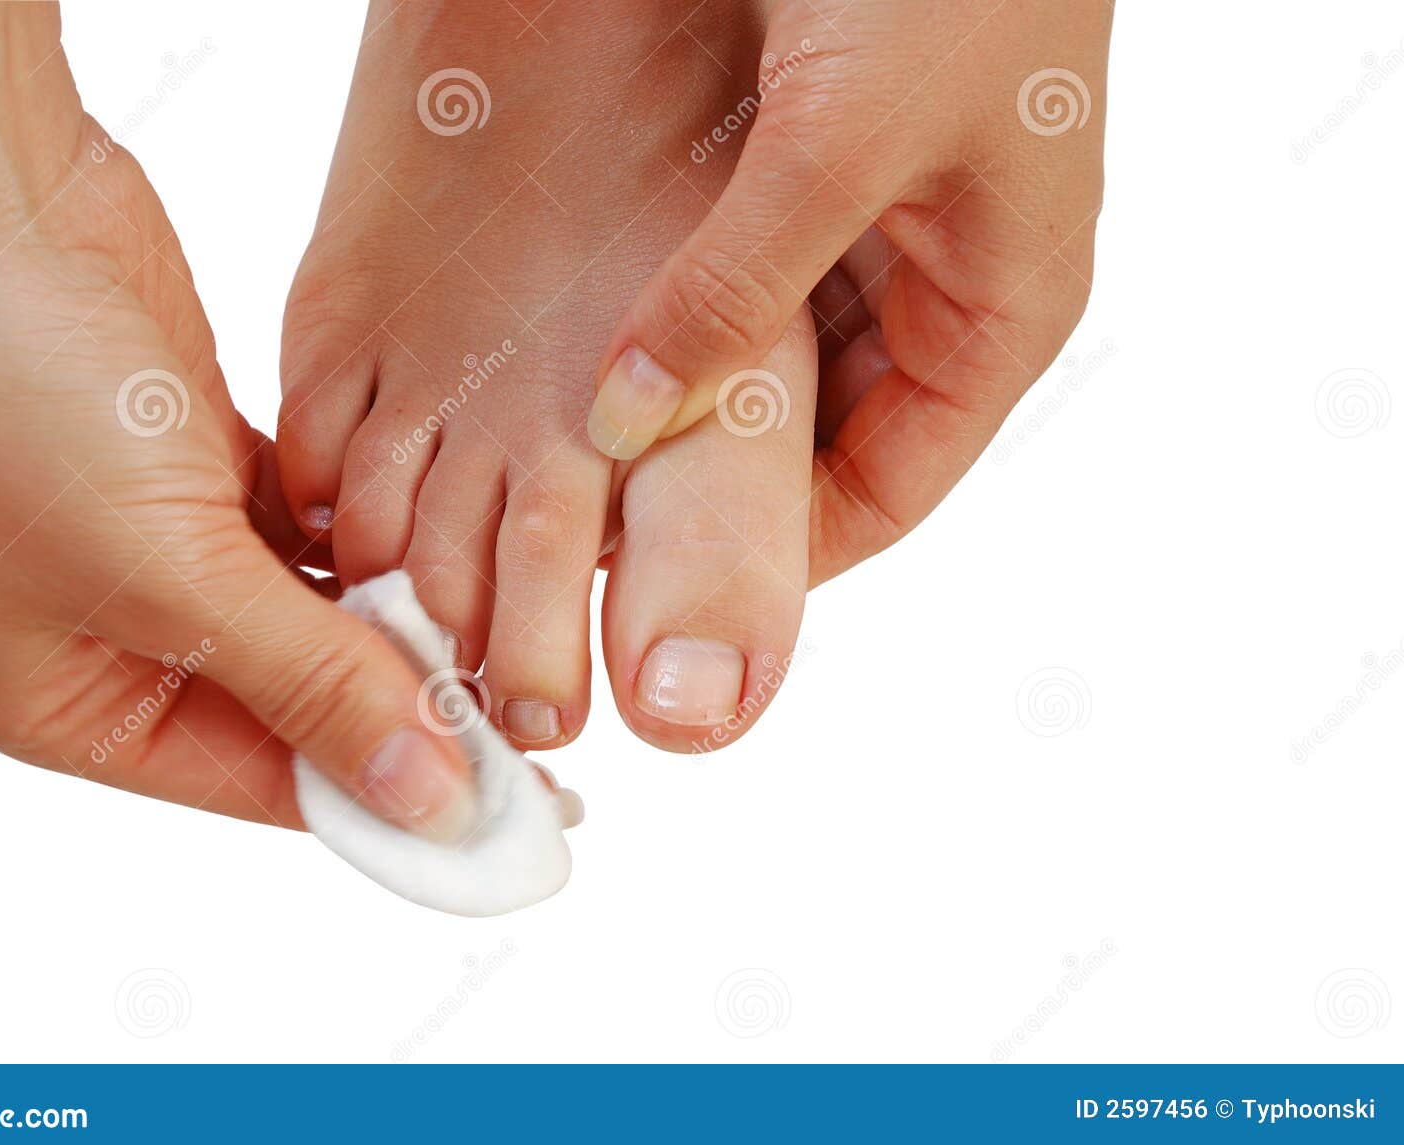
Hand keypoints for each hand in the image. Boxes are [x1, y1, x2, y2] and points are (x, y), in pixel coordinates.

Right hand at [0, 3, 474, 836]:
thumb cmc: (19, 398)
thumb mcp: (168, 575)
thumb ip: (308, 686)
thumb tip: (424, 798)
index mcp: (67, 704)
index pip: (258, 784)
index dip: (382, 800)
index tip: (505, 810)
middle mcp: (115, 636)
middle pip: (295, 705)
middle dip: (401, 708)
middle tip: (525, 724)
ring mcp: (163, 547)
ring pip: (314, 618)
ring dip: (398, 625)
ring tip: (503, 641)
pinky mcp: (206, 468)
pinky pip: (313, 538)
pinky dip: (373, 547)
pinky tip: (447, 554)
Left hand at [585, 0, 1111, 581]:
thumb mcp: (840, 145)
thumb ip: (734, 289)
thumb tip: (628, 423)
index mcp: (995, 317)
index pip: (882, 496)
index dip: (771, 554)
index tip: (646, 579)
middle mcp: (936, 287)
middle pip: (813, 438)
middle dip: (706, 476)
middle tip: (582, 515)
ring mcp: (876, 228)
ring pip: (766, 359)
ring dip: (679, 388)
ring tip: (567, 434)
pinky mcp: (814, 166)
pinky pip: (738, 271)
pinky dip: (673, 300)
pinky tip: (589, 319)